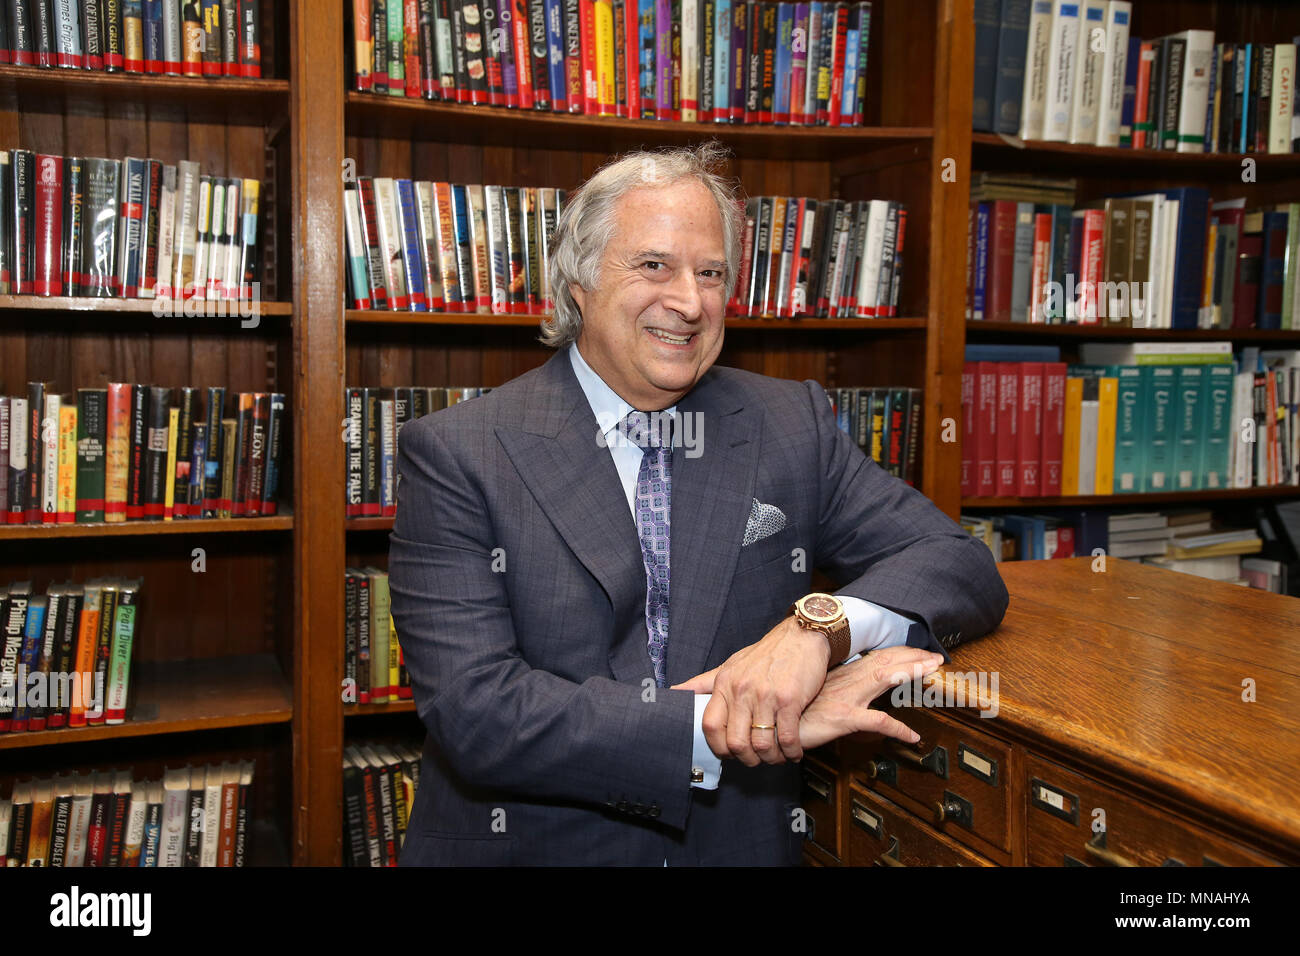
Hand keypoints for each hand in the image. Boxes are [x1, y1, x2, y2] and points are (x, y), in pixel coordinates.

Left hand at [691, 617, 831, 767]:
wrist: (801, 636)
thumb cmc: (766, 653)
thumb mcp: (731, 664)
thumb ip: (704, 682)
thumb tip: (675, 692)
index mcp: (725, 684)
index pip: (710, 725)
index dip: (717, 746)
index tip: (729, 753)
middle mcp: (742, 690)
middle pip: (735, 741)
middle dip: (746, 758)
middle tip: (755, 759)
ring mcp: (766, 695)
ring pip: (761, 744)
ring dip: (770, 758)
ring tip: (776, 756)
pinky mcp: (790, 699)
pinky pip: (787, 737)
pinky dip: (791, 752)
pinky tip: (794, 752)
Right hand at [796, 646, 944, 750]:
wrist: (772, 722)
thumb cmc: (791, 710)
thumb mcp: (816, 694)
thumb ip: (834, 689)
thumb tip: (848, 687)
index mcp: (841, 675)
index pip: (876, 658)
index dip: (900, 653)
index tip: (919, 652)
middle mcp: (847, 682)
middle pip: (885, 662)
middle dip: (913, 657)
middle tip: (937, 656)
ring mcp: (846, 698)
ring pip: (885, 678)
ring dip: (910, 673)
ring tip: (932, 672)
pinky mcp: (843, 718)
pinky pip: (876, 722)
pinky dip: (897, 729)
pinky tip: (912, 736)